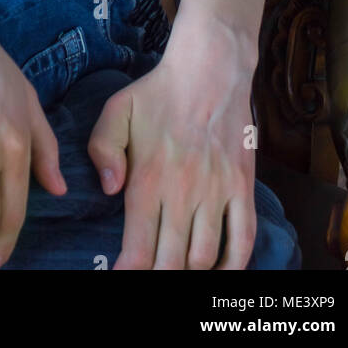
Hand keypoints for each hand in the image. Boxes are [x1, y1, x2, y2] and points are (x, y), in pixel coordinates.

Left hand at [87, 23, 257, 268]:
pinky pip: (244, 240)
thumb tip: (109, 191)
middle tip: (150, 276)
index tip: (122, 276)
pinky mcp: (243, 188)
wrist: (210, 69)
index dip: (128, 272)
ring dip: (190, 273)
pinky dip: (233, 266)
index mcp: (148, 178)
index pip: (138, 248)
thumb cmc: (157, 93)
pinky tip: (218, 271)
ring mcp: (217, 192)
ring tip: (177, 273)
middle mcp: (183, 192)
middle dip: (158, 277)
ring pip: (205, 258)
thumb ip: (103, 150)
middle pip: (171, 261)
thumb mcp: (116, 111)